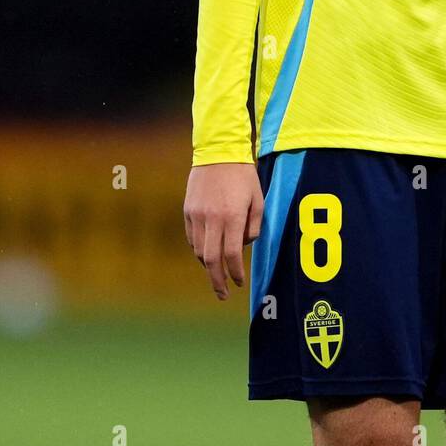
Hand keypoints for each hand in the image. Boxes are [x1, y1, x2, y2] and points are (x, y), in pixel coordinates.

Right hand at [183, 163, 262, 299]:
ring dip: (209, 265)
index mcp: (231, 216)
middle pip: (211, 260)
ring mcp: (196, 215)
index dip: (235, 273)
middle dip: (217, 281)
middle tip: (223, 294)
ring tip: (218, 273)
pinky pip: (192, 238)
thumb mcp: (257, 199)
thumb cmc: (243, 175)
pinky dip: (200, 249)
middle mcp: (212, 218)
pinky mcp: (188, 211)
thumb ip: (253, 226)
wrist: (218, 151)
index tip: (239, 283)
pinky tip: (208, 251)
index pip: (232, 255)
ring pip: (199, 251)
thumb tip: (243, 246)